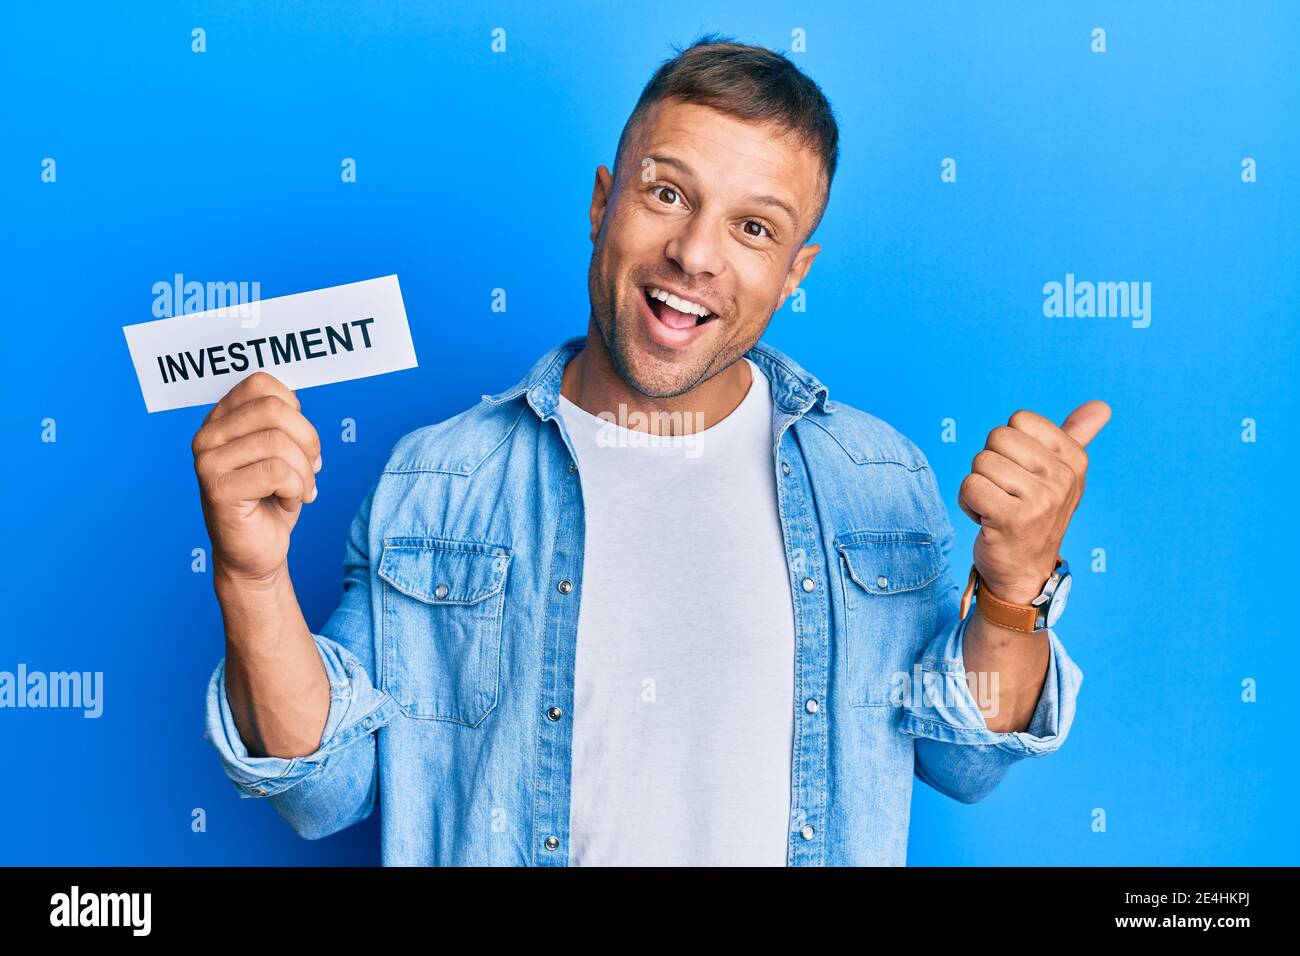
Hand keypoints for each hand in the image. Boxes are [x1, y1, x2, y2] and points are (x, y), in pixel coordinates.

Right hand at [191, 371, 322, 583]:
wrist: (255, 553)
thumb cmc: (271, 500)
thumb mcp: (281, 451)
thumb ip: (281, 422)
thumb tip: (295, 399)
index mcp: (221, 418)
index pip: (262, 384)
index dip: (295, 410)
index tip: (301, 441)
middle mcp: (207, 435)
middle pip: (275, 409)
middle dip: (308, 440)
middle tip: (312, 468)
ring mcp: (207, 462)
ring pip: (279, 443)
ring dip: (305, 472)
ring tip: (300, 491)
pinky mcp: (218, 489)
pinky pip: (277, 473)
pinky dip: (296, 490)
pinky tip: (288, 504)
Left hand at [958, 401, 1110, 603]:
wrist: (1025, 571)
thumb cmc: (1037, 515)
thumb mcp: (1062, 475)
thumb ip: (1076, 437)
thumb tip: (1101, 406)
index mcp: (1075, 460)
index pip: (1019, 419)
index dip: (1009, 445)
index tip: (1022, 474)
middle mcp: (1062, 478)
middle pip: (997, 437)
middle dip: (990, 464)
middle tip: (1006, 493)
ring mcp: (1040, 499)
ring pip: (980, 462)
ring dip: (978, 486)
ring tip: (997, 507)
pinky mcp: (1011, 519)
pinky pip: (970, 486)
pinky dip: (968, 503)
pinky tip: (986, 520)